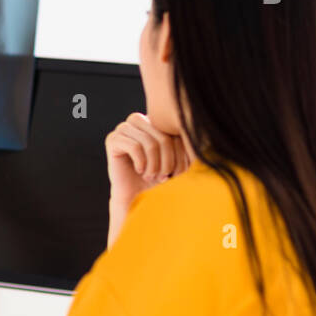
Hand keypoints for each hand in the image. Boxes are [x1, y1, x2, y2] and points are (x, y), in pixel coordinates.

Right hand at [104, 112, 189, 245]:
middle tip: (163, 176)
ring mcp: (123, 128)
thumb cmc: (158, 178)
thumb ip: (186, 144)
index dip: (179, 154)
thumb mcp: (177, 159)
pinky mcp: (112, 140)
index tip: (176, 173)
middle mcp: (137, 120)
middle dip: (167, 161)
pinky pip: (134, 147)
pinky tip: (140, 171)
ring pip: (149, 142)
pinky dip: (141, 163)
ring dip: (154, 164)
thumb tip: (203, 133)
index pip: (175, 131)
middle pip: (163, 136)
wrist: (135, 195)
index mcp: (154, 120)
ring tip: (151, 175)